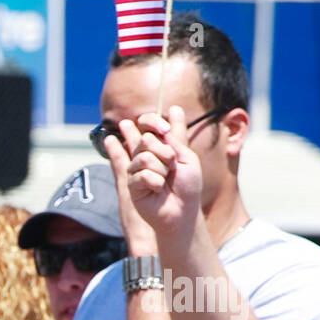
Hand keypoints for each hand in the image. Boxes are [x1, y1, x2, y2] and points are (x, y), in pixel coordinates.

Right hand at [103, 106, 203, 248]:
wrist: (183, 210)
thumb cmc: (188, 186)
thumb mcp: (187, 156)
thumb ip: (175, 137)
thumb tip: (173, 109)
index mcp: (159, 147)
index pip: (147, 125)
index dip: (152, 122)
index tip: (164, 128)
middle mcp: (144, 156)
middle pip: (145, 139)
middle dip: (164, 152)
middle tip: (172, 166)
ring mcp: (136, 170)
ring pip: (144, 157)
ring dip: (162, 170)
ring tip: (165, 182)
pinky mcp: (132, 185)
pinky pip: (142, 174)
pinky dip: (155, 182)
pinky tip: (157, 191)